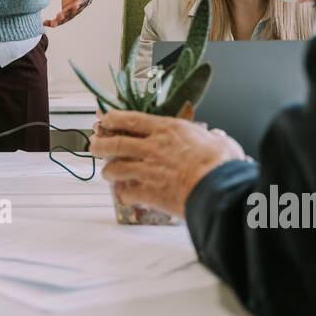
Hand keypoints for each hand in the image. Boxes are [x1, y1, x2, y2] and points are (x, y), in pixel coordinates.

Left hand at [44, 0, 93, 27]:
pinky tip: (44, 23)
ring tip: (52, 24)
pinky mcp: (66, 12)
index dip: (79, 3)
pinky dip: (52, 22)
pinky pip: (60, 19)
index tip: (75, 6)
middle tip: (60, 16)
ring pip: (67, 17)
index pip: (83, 0)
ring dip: (60, 21)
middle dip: (67, 14)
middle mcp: (79, 4)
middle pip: (74, 11)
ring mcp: (72, 10)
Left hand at [90, 110, 245, 217]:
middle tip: (94, 145)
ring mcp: (147, 170)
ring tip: (107, 174)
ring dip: (109, 172)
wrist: (218, 189)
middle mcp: (152, 147)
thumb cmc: (221, 164)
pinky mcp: (148, 192)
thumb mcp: (220, 141)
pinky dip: (123, 195)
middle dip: (100, 145)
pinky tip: (124, 196)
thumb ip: (213, 137)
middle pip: (116, 143)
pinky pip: (127, 193)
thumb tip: (218, 136)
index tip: (104, 120)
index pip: (131, 119)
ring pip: (116, 168)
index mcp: (168, 130)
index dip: (113, 119)